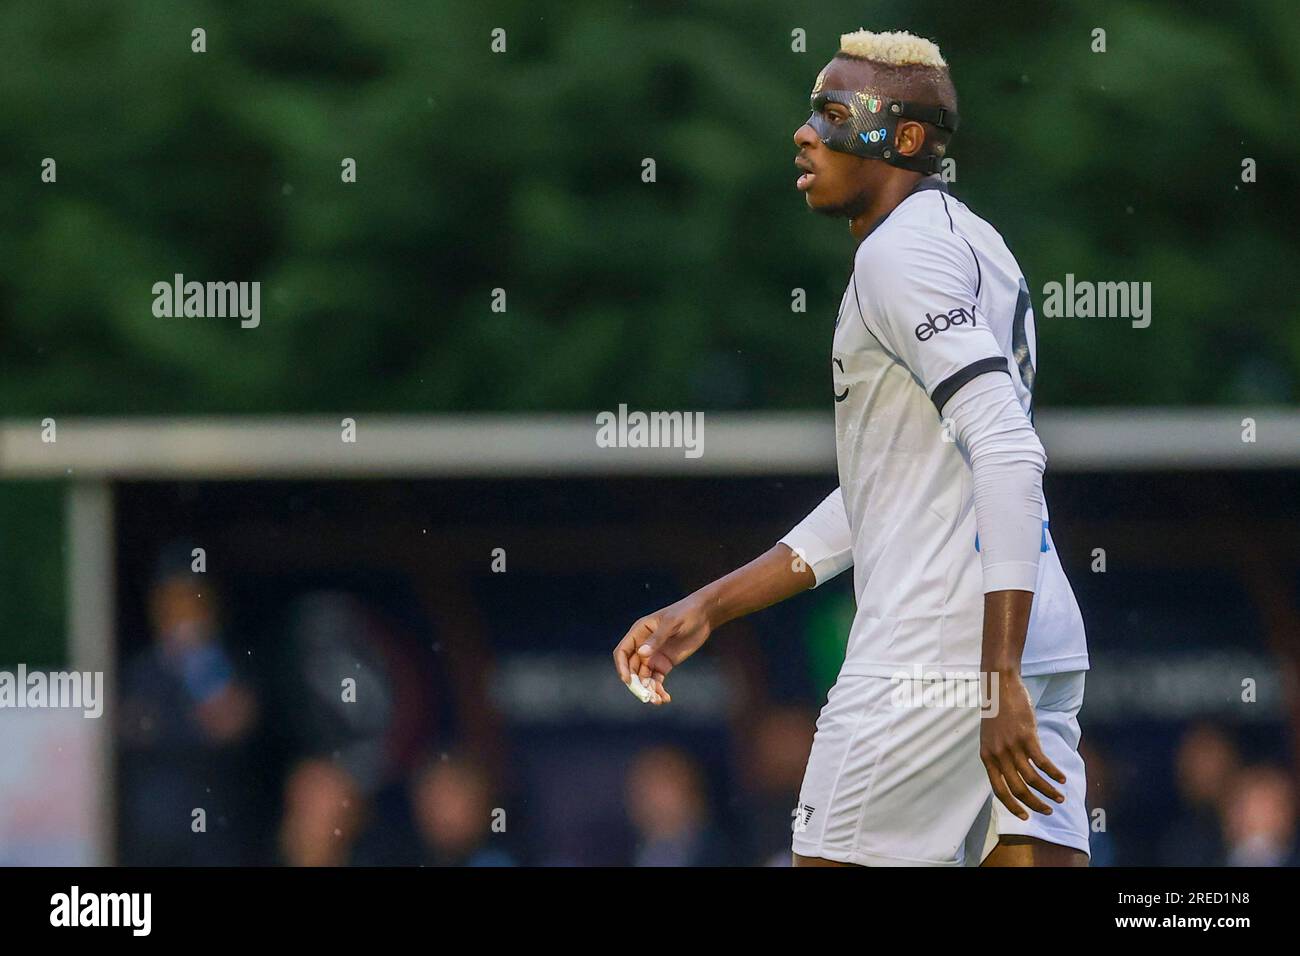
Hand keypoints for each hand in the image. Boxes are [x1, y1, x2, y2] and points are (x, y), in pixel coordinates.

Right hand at [612, 595, 713, 705]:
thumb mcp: (672, 623)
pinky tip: (665, 698)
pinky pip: (657, 680)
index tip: (628, 680)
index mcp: (639, 632)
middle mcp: (642, 646)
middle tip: (646, 696)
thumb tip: (641, 654)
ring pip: (644, 678)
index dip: (622, 667)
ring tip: (657, 700)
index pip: (623, 652)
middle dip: (637, 684)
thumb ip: (657, 638)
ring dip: (648, 690)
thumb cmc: (686, 613)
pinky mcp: (665, 664)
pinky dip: (658, 690)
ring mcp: (653, 657)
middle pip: (632, 669)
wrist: (704, 616)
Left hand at [979, 672, 1065, 819]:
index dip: (1013, 806)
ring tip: (1060, 798)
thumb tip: (1012, 775)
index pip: (999, 790)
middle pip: (1018, 789)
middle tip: (1048, 811)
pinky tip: (1062, 779)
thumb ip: (998, 756)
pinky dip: (1054, 774)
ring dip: (1049, 792)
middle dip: (1035, 804)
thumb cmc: (996, 712)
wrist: (1000, 686)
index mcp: (987, 758)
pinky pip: (1043, 763)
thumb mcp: (990, 738)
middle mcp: (998, 755)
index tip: (1026, 817)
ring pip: (1032, 779)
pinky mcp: (1027, 737)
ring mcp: (1012, 746)